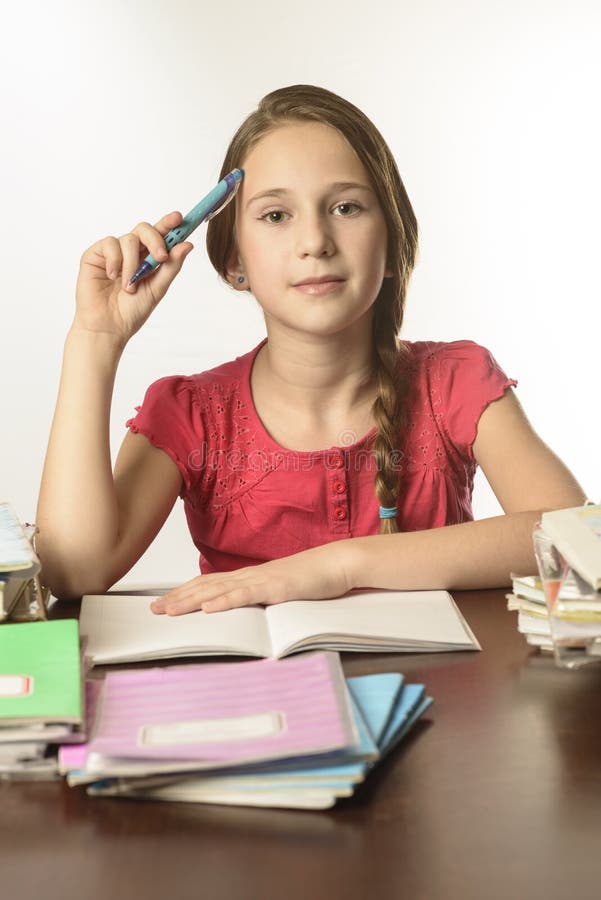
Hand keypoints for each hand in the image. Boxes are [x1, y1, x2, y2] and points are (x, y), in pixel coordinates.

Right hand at [74, 212, 193, 345]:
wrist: (108, 327)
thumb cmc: (132, 311)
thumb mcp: (158, 288)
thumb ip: (171, 266)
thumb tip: (187, 245)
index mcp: (148, 258)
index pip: (160, 235)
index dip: (169, 224)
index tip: (179, 218)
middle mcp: (131, 252)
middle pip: (144, 229)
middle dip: (156, 239)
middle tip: (161, 257)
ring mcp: (113, 252)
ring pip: (129, 239)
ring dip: (133, 264)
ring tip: (130, 287)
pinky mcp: (95, 254)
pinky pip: (109, 243)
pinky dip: (115, 260)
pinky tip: (113, 276)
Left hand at [150, 541, 353, 615]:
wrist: (335, 563)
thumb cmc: (311, 578)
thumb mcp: (279, 590)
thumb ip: (259, 597)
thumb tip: (242, 609)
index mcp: (248, 577)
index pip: (209, 584)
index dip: (184, 592)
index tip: (163, 602)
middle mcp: (248, 576)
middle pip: (205, 586)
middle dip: (178, 598)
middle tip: (154, 610)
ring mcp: (261, 580)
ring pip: (219, 591)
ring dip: (191, 601)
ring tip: (169, 610)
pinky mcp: (275, 588)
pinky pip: (246, 595)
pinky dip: (224, 602)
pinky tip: (208, 609)